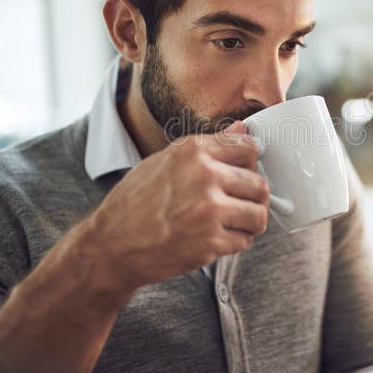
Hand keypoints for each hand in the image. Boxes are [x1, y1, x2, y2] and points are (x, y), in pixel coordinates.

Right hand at [83, 121, 268, 292]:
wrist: (112, 245)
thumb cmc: (136, 202)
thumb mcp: (167, 160)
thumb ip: (209, 146)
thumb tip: (241, 128)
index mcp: (193, 150)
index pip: (249, 147)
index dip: (249, 163)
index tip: (243, 173)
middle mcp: (204, 176)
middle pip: (259, 184)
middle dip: (252, 197)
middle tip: (237, 204)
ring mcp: (209, 210)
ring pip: (258, 214)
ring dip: (248, 222)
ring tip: (230, 222)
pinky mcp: (210, 242)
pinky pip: (244, 240)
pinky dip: (234, 242)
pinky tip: (214, 237)